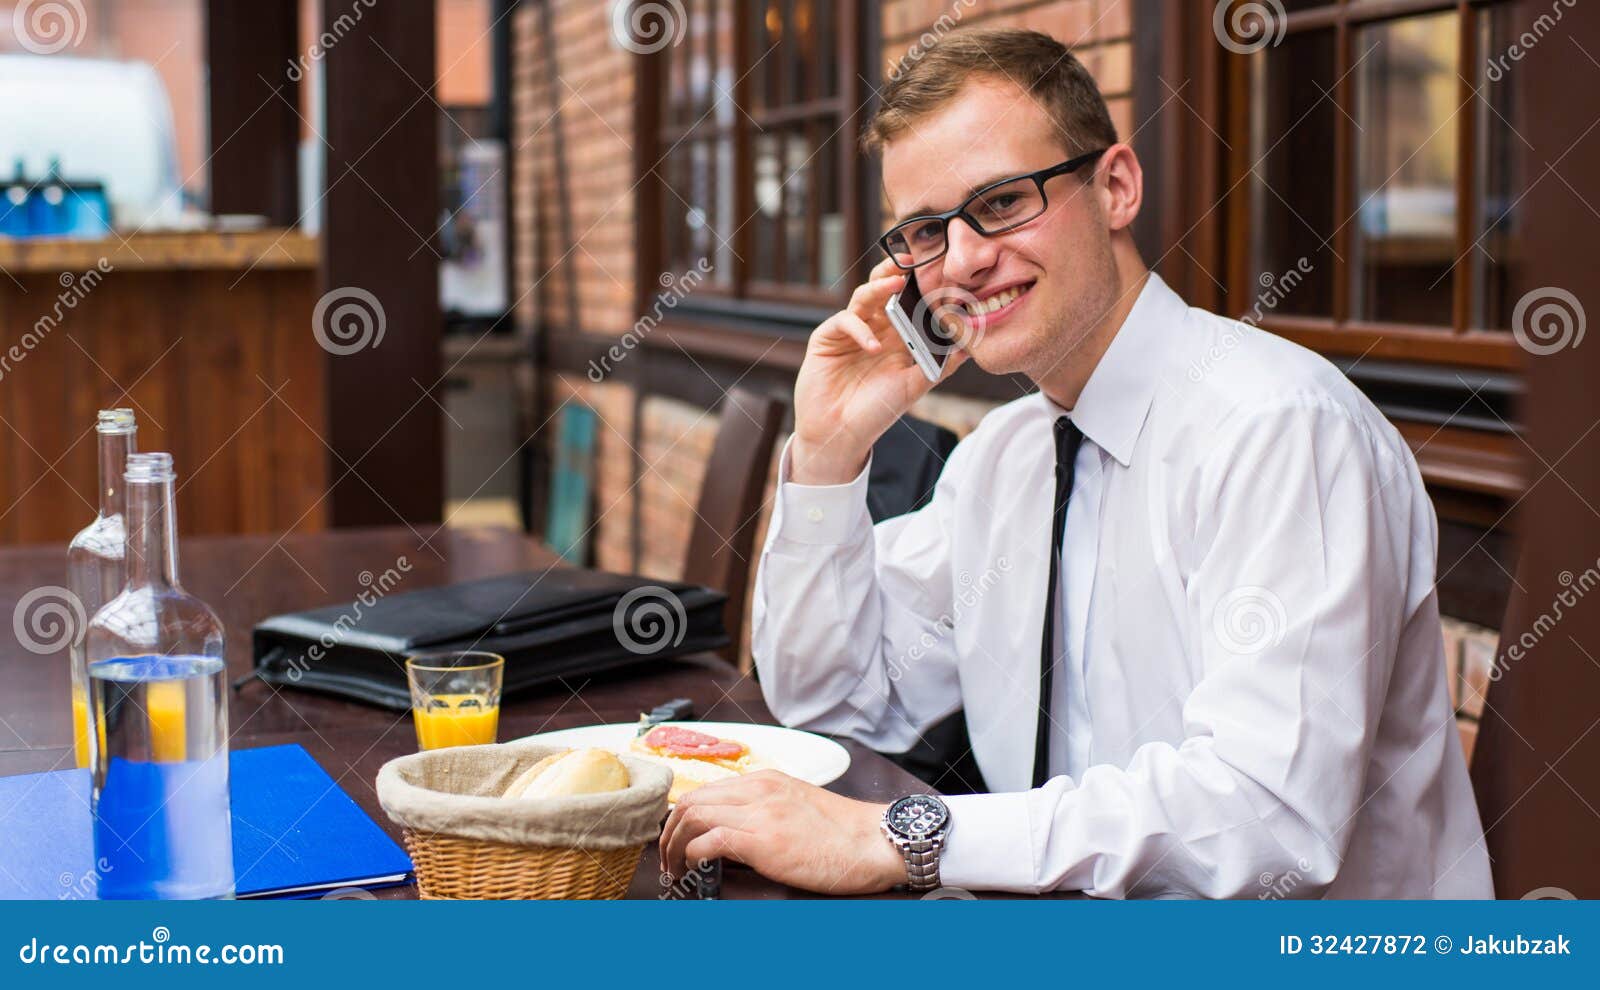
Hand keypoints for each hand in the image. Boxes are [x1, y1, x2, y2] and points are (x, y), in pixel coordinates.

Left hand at [658, 770, 906, 894]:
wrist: (873, 841)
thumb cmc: (842, 833)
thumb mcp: (797, 807)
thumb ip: (765, 810)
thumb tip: (733, 834)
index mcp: (766, 781)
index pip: (705, 791)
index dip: (682, 817)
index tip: (677, 839)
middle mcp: (759, 790)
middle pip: (692, 801)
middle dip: (670, 831)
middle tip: (669, 858)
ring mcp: (761, 812)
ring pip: (694, 816)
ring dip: (675, 845)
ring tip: (676, 868)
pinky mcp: (765, 839)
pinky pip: (711, 839)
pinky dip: (694, 854)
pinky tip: (695, 868)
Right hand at [790, 257, 967, 484]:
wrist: (841, 433)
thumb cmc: (877, 410)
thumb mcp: (915, 386)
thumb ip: (940, 365)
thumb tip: (970, 348)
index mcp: (896, 334)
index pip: (908, 300)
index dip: (919, 285)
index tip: (937, 271)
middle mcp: (874, 327)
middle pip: (884, 288)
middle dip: (895, 272)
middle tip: (910, 261)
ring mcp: (850, 331)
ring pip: (863, 296)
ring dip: (879, 288)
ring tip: (895, 285)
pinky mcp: (827, 338)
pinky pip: (845, 321)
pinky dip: (860, 330)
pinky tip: (873, 346)